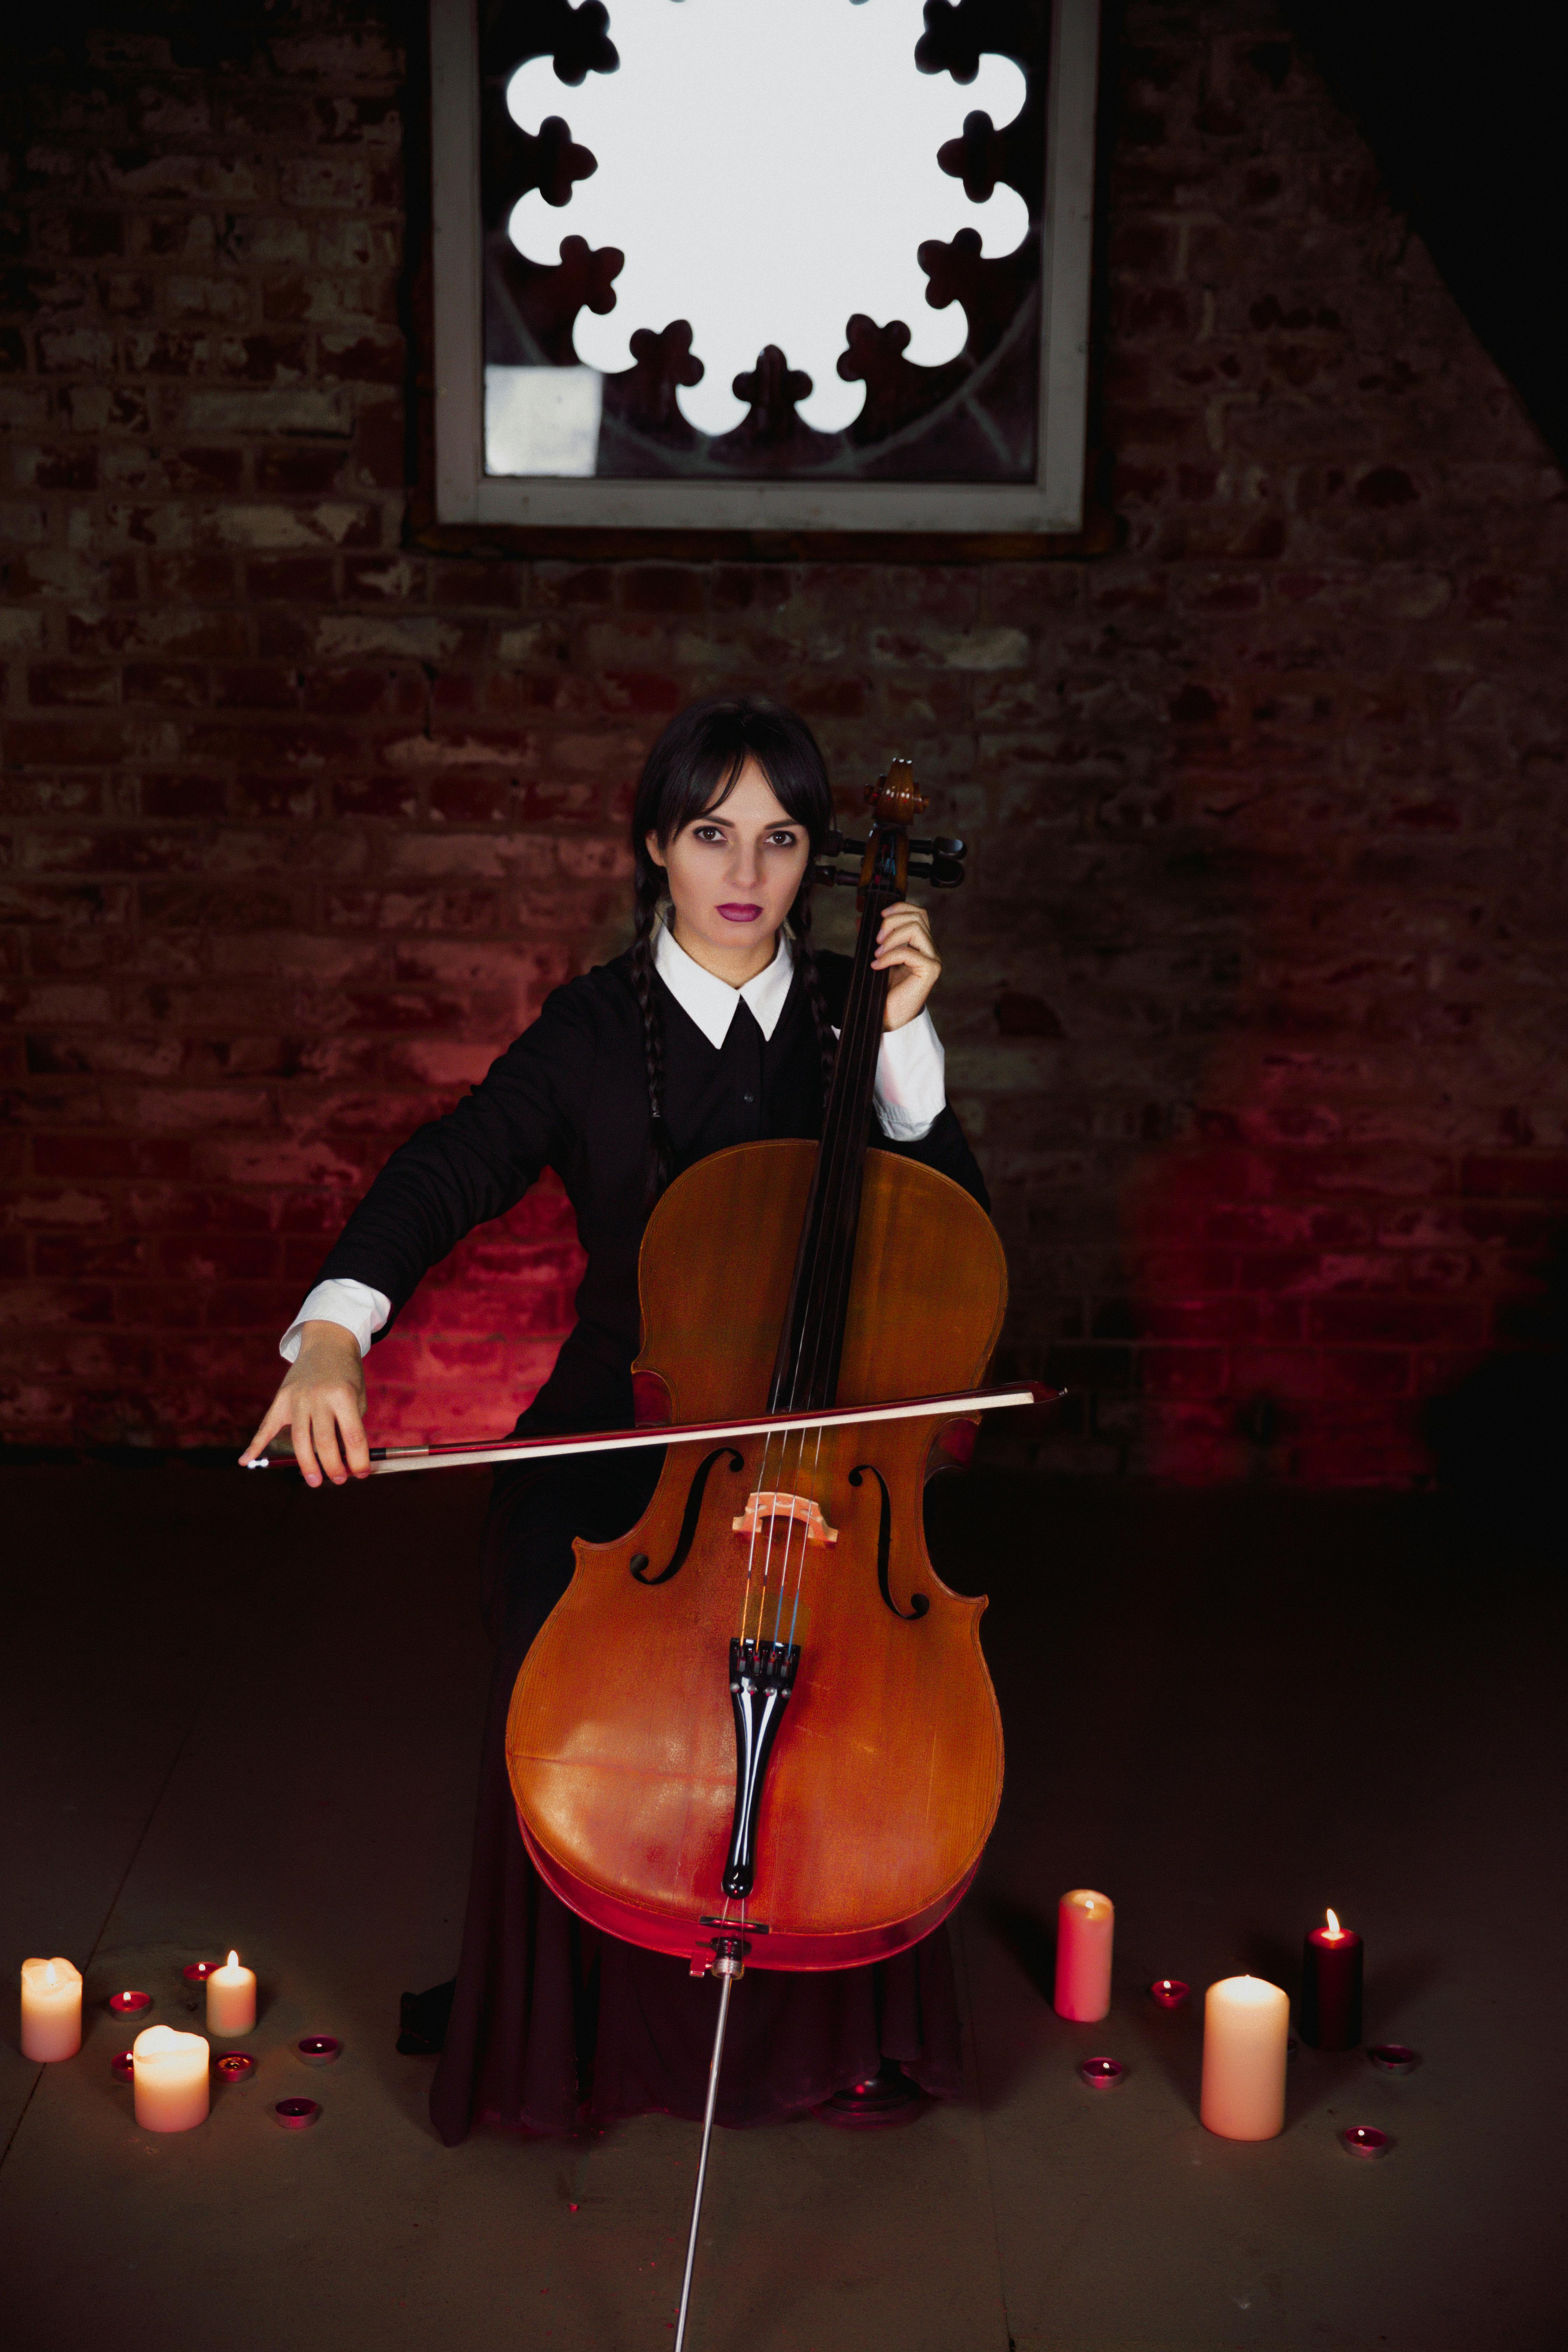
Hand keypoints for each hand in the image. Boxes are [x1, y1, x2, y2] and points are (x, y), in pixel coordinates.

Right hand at [239, 1321, 369, 1487]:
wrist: (327, 1342)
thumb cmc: (347, 1375)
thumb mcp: (357, 1396)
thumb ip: (351, 1425)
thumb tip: (346, 1461)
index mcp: (343, 1396)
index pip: (352, 1436)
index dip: (358, 1459)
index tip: (362, 1474)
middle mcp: (318, 1397)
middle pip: (323, 1442)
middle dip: (333, 1466)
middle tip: (339, 1480)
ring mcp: (296, 1398)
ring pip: (299, 1439)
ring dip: (307, 1464)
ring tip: (315, 1481)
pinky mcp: (281, 1399)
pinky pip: (267, 1426)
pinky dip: (255, 1445)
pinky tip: (245, 1461)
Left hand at [872, 899, 940, 1031]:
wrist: (887, 1015)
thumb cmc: (884, 988)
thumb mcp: (878, 956)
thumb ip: (874, 937)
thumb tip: (861, 918)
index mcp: (920, 943)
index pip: (918, 913)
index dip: (900, 908)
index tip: (880, 915)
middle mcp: (930, 949)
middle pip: (917, 917)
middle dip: (892, 922)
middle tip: (876, 939)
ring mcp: (933, 959)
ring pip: (916, 929)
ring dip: (891, 937)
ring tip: (877, 952)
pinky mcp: (930, 971)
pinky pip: (909, 952)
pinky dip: (889, 956)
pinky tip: (877, 965)